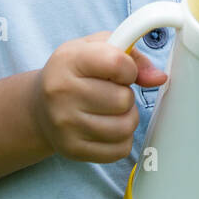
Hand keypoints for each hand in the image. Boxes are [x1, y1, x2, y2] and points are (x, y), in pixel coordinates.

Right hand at [33, 30, 167, 162]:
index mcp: (68, 60)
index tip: (121, 71)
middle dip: (126, 95)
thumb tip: (158, 78)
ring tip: (113, 110)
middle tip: (112, 92)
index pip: (117, 63)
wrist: (40, 106)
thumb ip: (133, 56)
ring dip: (127, 117)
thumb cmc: (74, 72)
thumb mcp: (97, 48)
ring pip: (125, 126)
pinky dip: (122, 139)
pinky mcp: (72, 149)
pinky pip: (119, 149)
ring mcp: (65, 124)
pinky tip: (108, 127)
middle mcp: (61, 93)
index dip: (129, 68)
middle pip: (123, 99)